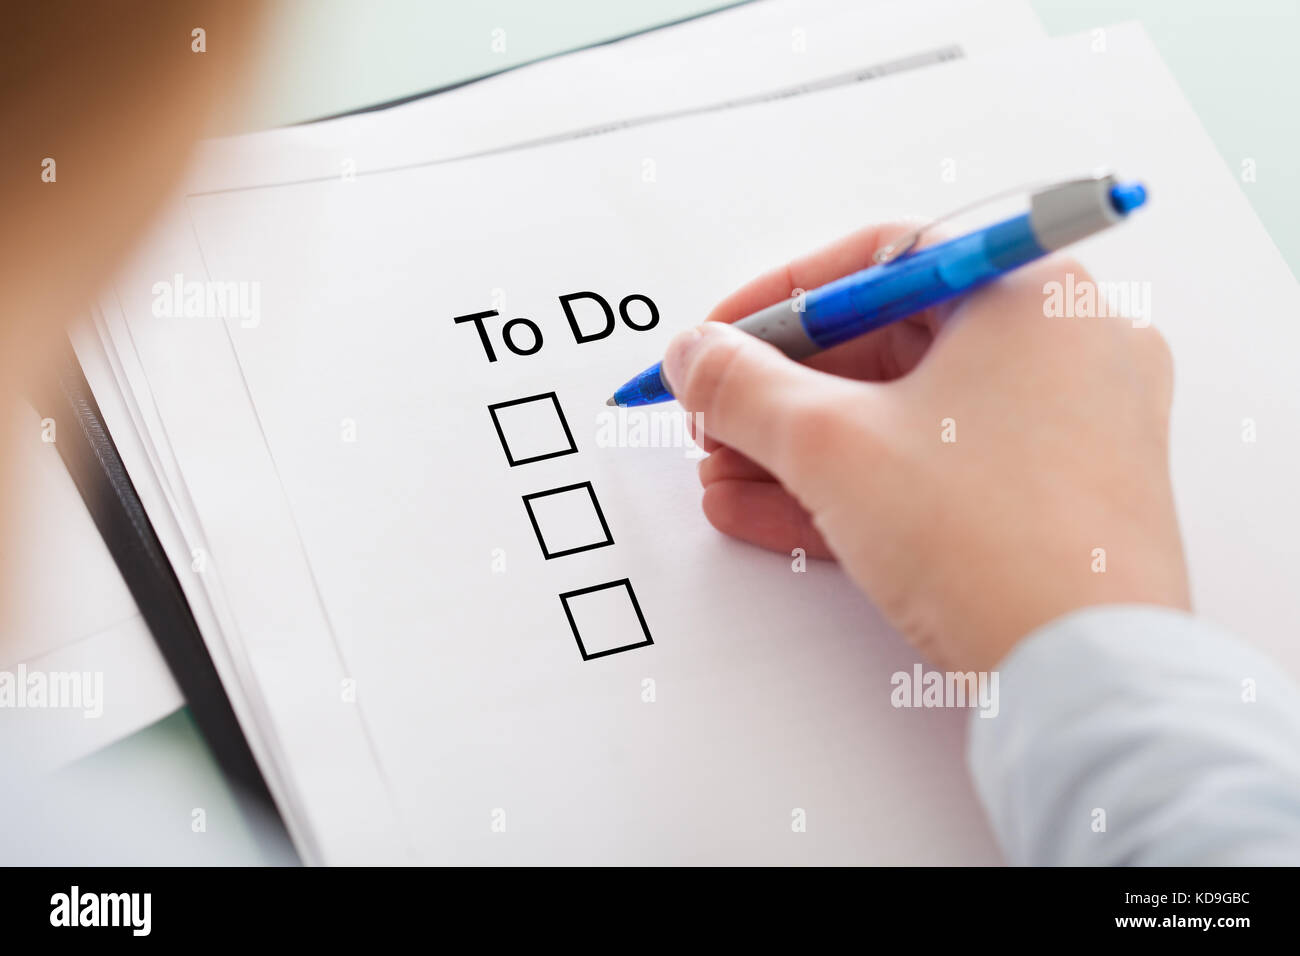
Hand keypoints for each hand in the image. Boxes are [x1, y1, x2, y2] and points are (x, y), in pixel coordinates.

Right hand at [665, 222, 1190, 669]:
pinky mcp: (1052, 500)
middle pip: (886, 347)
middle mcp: (1063, 348)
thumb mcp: (832, 447)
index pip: (877, 264)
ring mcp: (1067, 429)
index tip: (715, 342)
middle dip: (778, 395)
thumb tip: (695, 356)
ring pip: (904, 418)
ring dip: (799, 449)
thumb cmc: (989, 540)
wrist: (1087, 682)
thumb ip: (744, 388)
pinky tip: (765, 513)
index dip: (774, 303)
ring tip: (720, 479)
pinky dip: (854, 488)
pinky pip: (936, 472)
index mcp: (1032, 295)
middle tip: (713, 421)